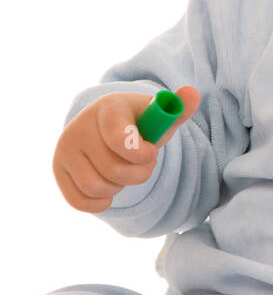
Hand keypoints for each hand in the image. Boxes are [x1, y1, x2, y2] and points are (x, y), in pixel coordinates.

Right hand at [53, 84, 199, 213]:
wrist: (108, 128)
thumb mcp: (159, 117)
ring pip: (96, 187)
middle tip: (143, 164)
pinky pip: (80, 201)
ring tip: (125, 171)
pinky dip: (101, 201)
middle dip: (138, 174)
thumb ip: (179, 109)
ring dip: (119, 187)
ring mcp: (65, 148)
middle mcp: (80, 125)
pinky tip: (110, 187)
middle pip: (112, 170)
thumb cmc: (139, 124)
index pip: (120, 139)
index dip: (141, 155)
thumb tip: (193, 93)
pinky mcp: (59, 169)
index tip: (151, 153)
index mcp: (108, 108)